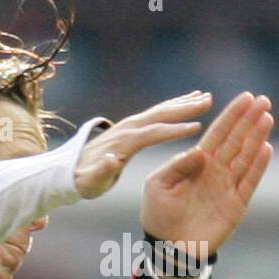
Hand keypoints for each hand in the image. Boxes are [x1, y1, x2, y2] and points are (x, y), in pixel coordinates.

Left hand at [74, 91, 211, 198]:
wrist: (69, 170)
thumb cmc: (83, 181)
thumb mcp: (91, 182)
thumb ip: (101, 172)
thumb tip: (111, 160)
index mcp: (122, 143)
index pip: (151, 134)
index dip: (173, 130)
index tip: (196, 127)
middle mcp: (127, 129)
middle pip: (159, 115)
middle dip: (184, 108)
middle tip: (208, 101)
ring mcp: (129, 125)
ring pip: (159, 110)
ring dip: (183, 103)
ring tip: (206, 97)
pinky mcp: (131, 125)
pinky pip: (156, 112)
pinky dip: (174, 105)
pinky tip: (189, 100)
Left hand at [141, 91, 273, 254]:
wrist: (167, 248)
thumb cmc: (158, 215)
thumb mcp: (157, 185)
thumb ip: (175, 166)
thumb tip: (199, 151)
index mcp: (196, 164)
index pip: (217, 134)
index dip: (231, 116)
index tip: (245, 97)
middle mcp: (215, 172)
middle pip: (236, 140)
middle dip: (249, 120)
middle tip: (263, 100)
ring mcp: (227, 187)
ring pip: (245, 157)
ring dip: (257, 137)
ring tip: (267, 117)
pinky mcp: (235, 204)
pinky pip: (249, 181)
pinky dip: (258, 166)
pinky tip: (265, 148)